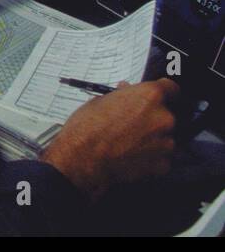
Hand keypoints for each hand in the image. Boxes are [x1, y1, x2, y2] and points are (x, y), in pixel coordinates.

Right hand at [41, 78, 178, 200]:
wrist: (82, 158)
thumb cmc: (86, 128)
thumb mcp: (100, 102)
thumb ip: (122, 96)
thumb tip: (126, 91)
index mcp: (149, 96)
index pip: (170, 88)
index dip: (163, 93)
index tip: (157, 97)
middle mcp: (163, 118)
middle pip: (165, 115)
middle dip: (151, 119)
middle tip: (130, 124)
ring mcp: (165, 142)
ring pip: (164, 138)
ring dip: (151, 139)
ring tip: (127, 143)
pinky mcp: (162, 163)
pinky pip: (161, 158)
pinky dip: (149, 157)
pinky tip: (130, 156)